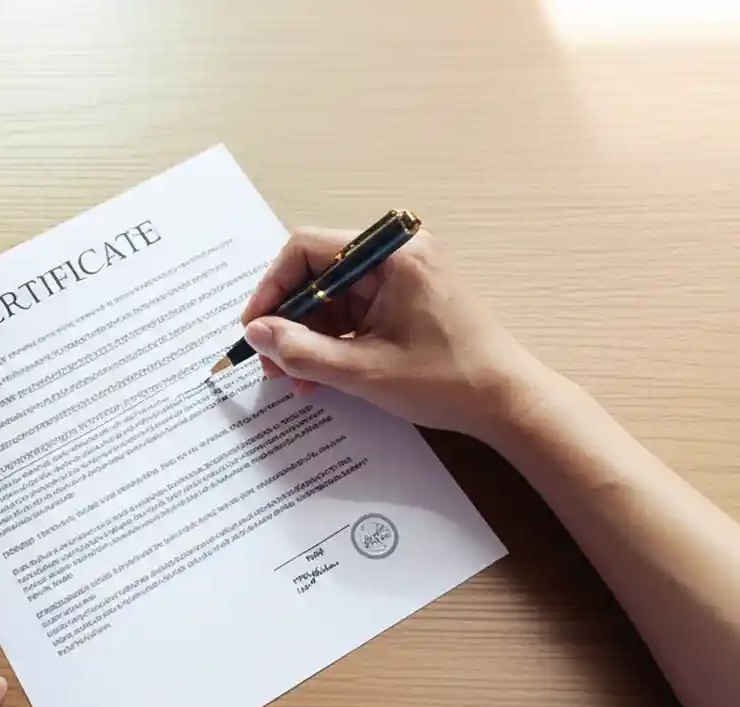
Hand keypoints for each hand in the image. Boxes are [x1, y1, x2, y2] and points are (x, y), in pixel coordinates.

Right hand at [240, 226, 545, 438]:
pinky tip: (318, 374)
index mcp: (391, 254)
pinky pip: (353, 312)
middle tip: (268, 359)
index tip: (254, 326)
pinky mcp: (405, 299)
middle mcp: (396, 254)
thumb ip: (301, 350)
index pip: (307, 248)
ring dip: (307, 336)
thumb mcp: (363, 371)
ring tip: (292, 376)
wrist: (507, 402)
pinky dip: (332, 341)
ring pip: (332, 297)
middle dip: (288, 319)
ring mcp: (402, 276)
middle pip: (317, 273)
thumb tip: (256, 333)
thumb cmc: (448, 380)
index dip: (272, 287)